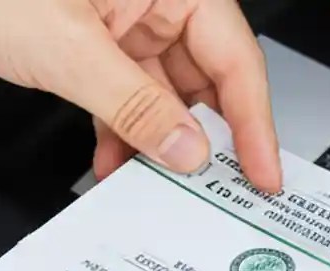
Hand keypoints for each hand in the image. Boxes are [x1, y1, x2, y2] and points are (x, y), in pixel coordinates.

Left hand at [0, 0, 281, 189]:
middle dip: (207, 139)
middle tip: (220, 192)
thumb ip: (134, 104)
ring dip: (160, 142)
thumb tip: (187, 148)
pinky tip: (117, 161)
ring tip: (160, 186)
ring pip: (166, 93)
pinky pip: (127, 92)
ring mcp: (126, 18)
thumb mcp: (65, 48)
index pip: (235, 58)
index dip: (255, 122)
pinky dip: (124, 129)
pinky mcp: (96, 38)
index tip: (264, 173)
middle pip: (208, 78)